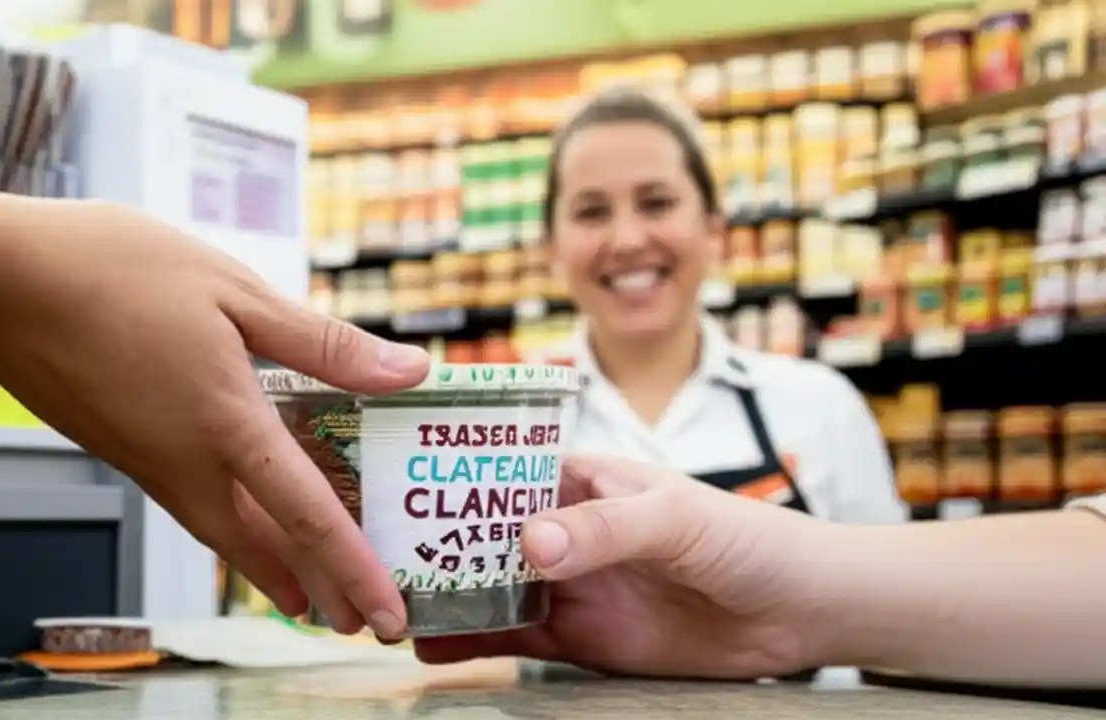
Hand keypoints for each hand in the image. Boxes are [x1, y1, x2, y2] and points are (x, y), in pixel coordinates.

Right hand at [0, 200, 428, 636]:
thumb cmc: (114, 272)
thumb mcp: (236, 292)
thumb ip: (323, 343)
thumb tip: (409, 371)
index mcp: (229, 424)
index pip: (309, 517)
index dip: (356, 570)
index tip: (386, 619)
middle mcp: (188, 462)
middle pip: (267, 549)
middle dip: (319, 589)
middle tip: (358, 624)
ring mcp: (150, 464)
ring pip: (226, 537)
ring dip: (274, 571)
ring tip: (310, 597)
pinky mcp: (123, 452)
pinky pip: (192, 509)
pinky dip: (233, 533)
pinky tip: (245, 525)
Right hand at [414, 456, 841, 677]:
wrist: (798, 612)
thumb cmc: (747, 537)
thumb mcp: (678, 518)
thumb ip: (609, 529)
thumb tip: (531, 545)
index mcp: (582, 480)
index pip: (502, 473)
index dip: (449, 480)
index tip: (394, 490)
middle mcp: (565, 529)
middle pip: (481, 534)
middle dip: (430, 544)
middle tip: (372, 556)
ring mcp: (568, 584)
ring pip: (488, 588)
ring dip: (443, 595)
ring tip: (387, 603)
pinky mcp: (580, 636)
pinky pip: (514, 637)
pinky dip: (472, 641)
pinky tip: (432, 646)